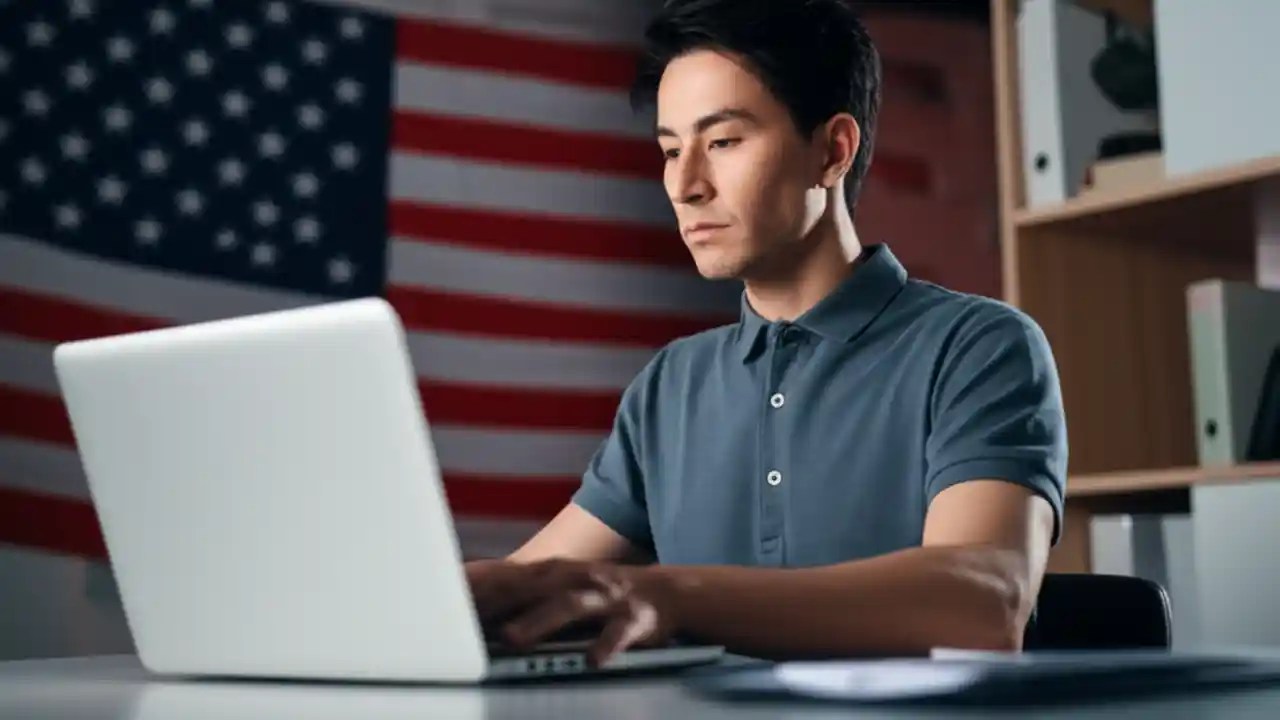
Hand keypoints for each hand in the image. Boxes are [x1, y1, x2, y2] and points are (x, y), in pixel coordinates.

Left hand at [466, 559, 679, 667]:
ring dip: (539, 621)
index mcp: (555, 573)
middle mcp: (577, 580)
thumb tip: (473, 608)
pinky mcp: (634, 619)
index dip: (477, 586)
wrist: (667, 592)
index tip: (443, 598)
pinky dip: (605, 646)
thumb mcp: (563, 587)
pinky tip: (592, 661)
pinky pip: (618, 633)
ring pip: (568, 606)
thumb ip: (524, 595)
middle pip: (530, 587)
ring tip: (512, 639)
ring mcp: (605, 597)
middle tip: (463, 619)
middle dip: (497, 601)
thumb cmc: (603, 594)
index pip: (509, 576)